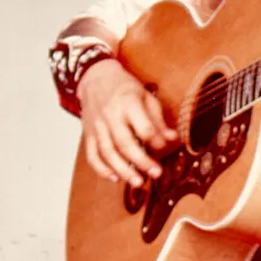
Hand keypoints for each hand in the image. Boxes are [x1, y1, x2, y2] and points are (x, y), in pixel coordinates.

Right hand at [77, 58, 180, 185]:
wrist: (95, 78)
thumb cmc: (124, 88)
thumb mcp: (145, 96)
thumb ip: (158, 119)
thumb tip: (172, 139)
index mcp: (128, 103)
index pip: (143, 126)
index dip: (155, 140)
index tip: (165, 148)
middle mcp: (110, 115)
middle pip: (125, 142)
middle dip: (142, 161)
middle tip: (156, 173)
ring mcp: (97, 126)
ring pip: (108, 152)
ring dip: (123, 170)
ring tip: (138, 182)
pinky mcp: (88, 134)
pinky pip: (92, 155)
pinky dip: (102, 169)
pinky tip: (115, 178)